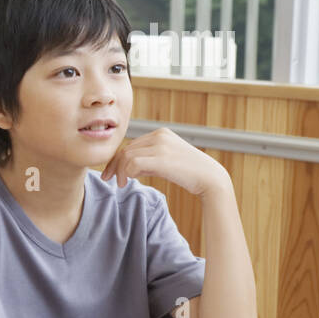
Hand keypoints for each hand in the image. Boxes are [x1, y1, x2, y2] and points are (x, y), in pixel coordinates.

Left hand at [101, 128, 228, 196]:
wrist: (210, 178)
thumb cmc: (188, 172)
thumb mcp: (165, 160)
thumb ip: (148, 159)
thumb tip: (127, 166)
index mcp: (160, 133)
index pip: (130, 145)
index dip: (117, 159)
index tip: (110, 172)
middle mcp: (159, 136)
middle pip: (126, 149)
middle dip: (114, 165)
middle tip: (108, 179)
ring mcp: (161, 145)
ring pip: (127, 156)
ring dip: (120, 171)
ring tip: (121, 184)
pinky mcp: (161, 158)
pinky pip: (132, 164)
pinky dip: (126, 173)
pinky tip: (128, 182)